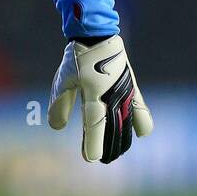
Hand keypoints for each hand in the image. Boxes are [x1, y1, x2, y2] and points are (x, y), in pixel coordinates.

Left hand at [48, 34, 152, 163]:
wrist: (98, 35)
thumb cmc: (77, 58)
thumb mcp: (63, 80)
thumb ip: (60, 104)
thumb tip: (56, 128)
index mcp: (93, 92)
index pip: (94, 124)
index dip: (93, 143)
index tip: (91, 159)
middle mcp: (112, 94)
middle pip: (114, 128)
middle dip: (110, 146)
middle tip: (106, 161)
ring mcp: (124, 91)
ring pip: (128, 122)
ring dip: (124, 139)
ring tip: (119, 152)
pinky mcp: (132, 87)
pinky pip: (140, 108)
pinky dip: (140, 122)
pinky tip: (140, 134)